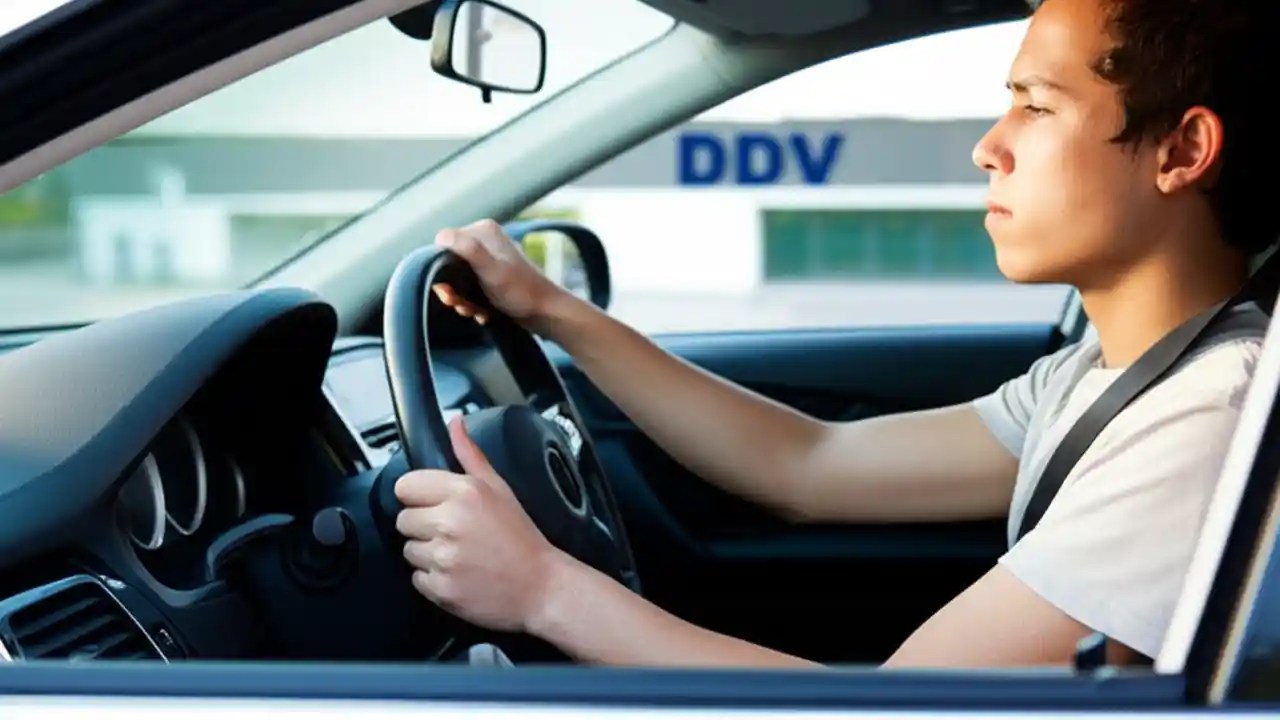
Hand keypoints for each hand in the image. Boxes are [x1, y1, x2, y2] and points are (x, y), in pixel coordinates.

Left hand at [394, 414, 561, 632]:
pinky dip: (434, 580)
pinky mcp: (440, 588)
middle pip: (403, 520)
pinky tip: (459, 575)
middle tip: (453, 534)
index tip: (436, 506)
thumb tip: (455, 423)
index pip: (405, 486)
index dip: (419, 496)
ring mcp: (443, 557)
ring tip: (459, 555)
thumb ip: (470, 455)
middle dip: (424, 526)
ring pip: (408, 551)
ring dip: (428, 554)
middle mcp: (449, 522)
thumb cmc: (521, 537)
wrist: (541, 587)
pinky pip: (417, 579)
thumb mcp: (500, 489)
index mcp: (463, 492)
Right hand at [432, 219, 564, 331]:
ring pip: (460, 280)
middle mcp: (485, 240)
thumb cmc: (520, 291)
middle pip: (451, 264)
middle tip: (461, 305)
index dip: (442, 270)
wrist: (545, 312)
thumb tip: (441, 236)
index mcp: (484, 231)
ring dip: (463, 300)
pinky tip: (482, 313)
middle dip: (454, 289)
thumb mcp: (491, 270)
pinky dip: (473, 303)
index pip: (444, 245)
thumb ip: (468, 250)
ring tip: (474, 311)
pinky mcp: (493, 276)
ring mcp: (489, 258)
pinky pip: (471, 288)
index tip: (450, 292)